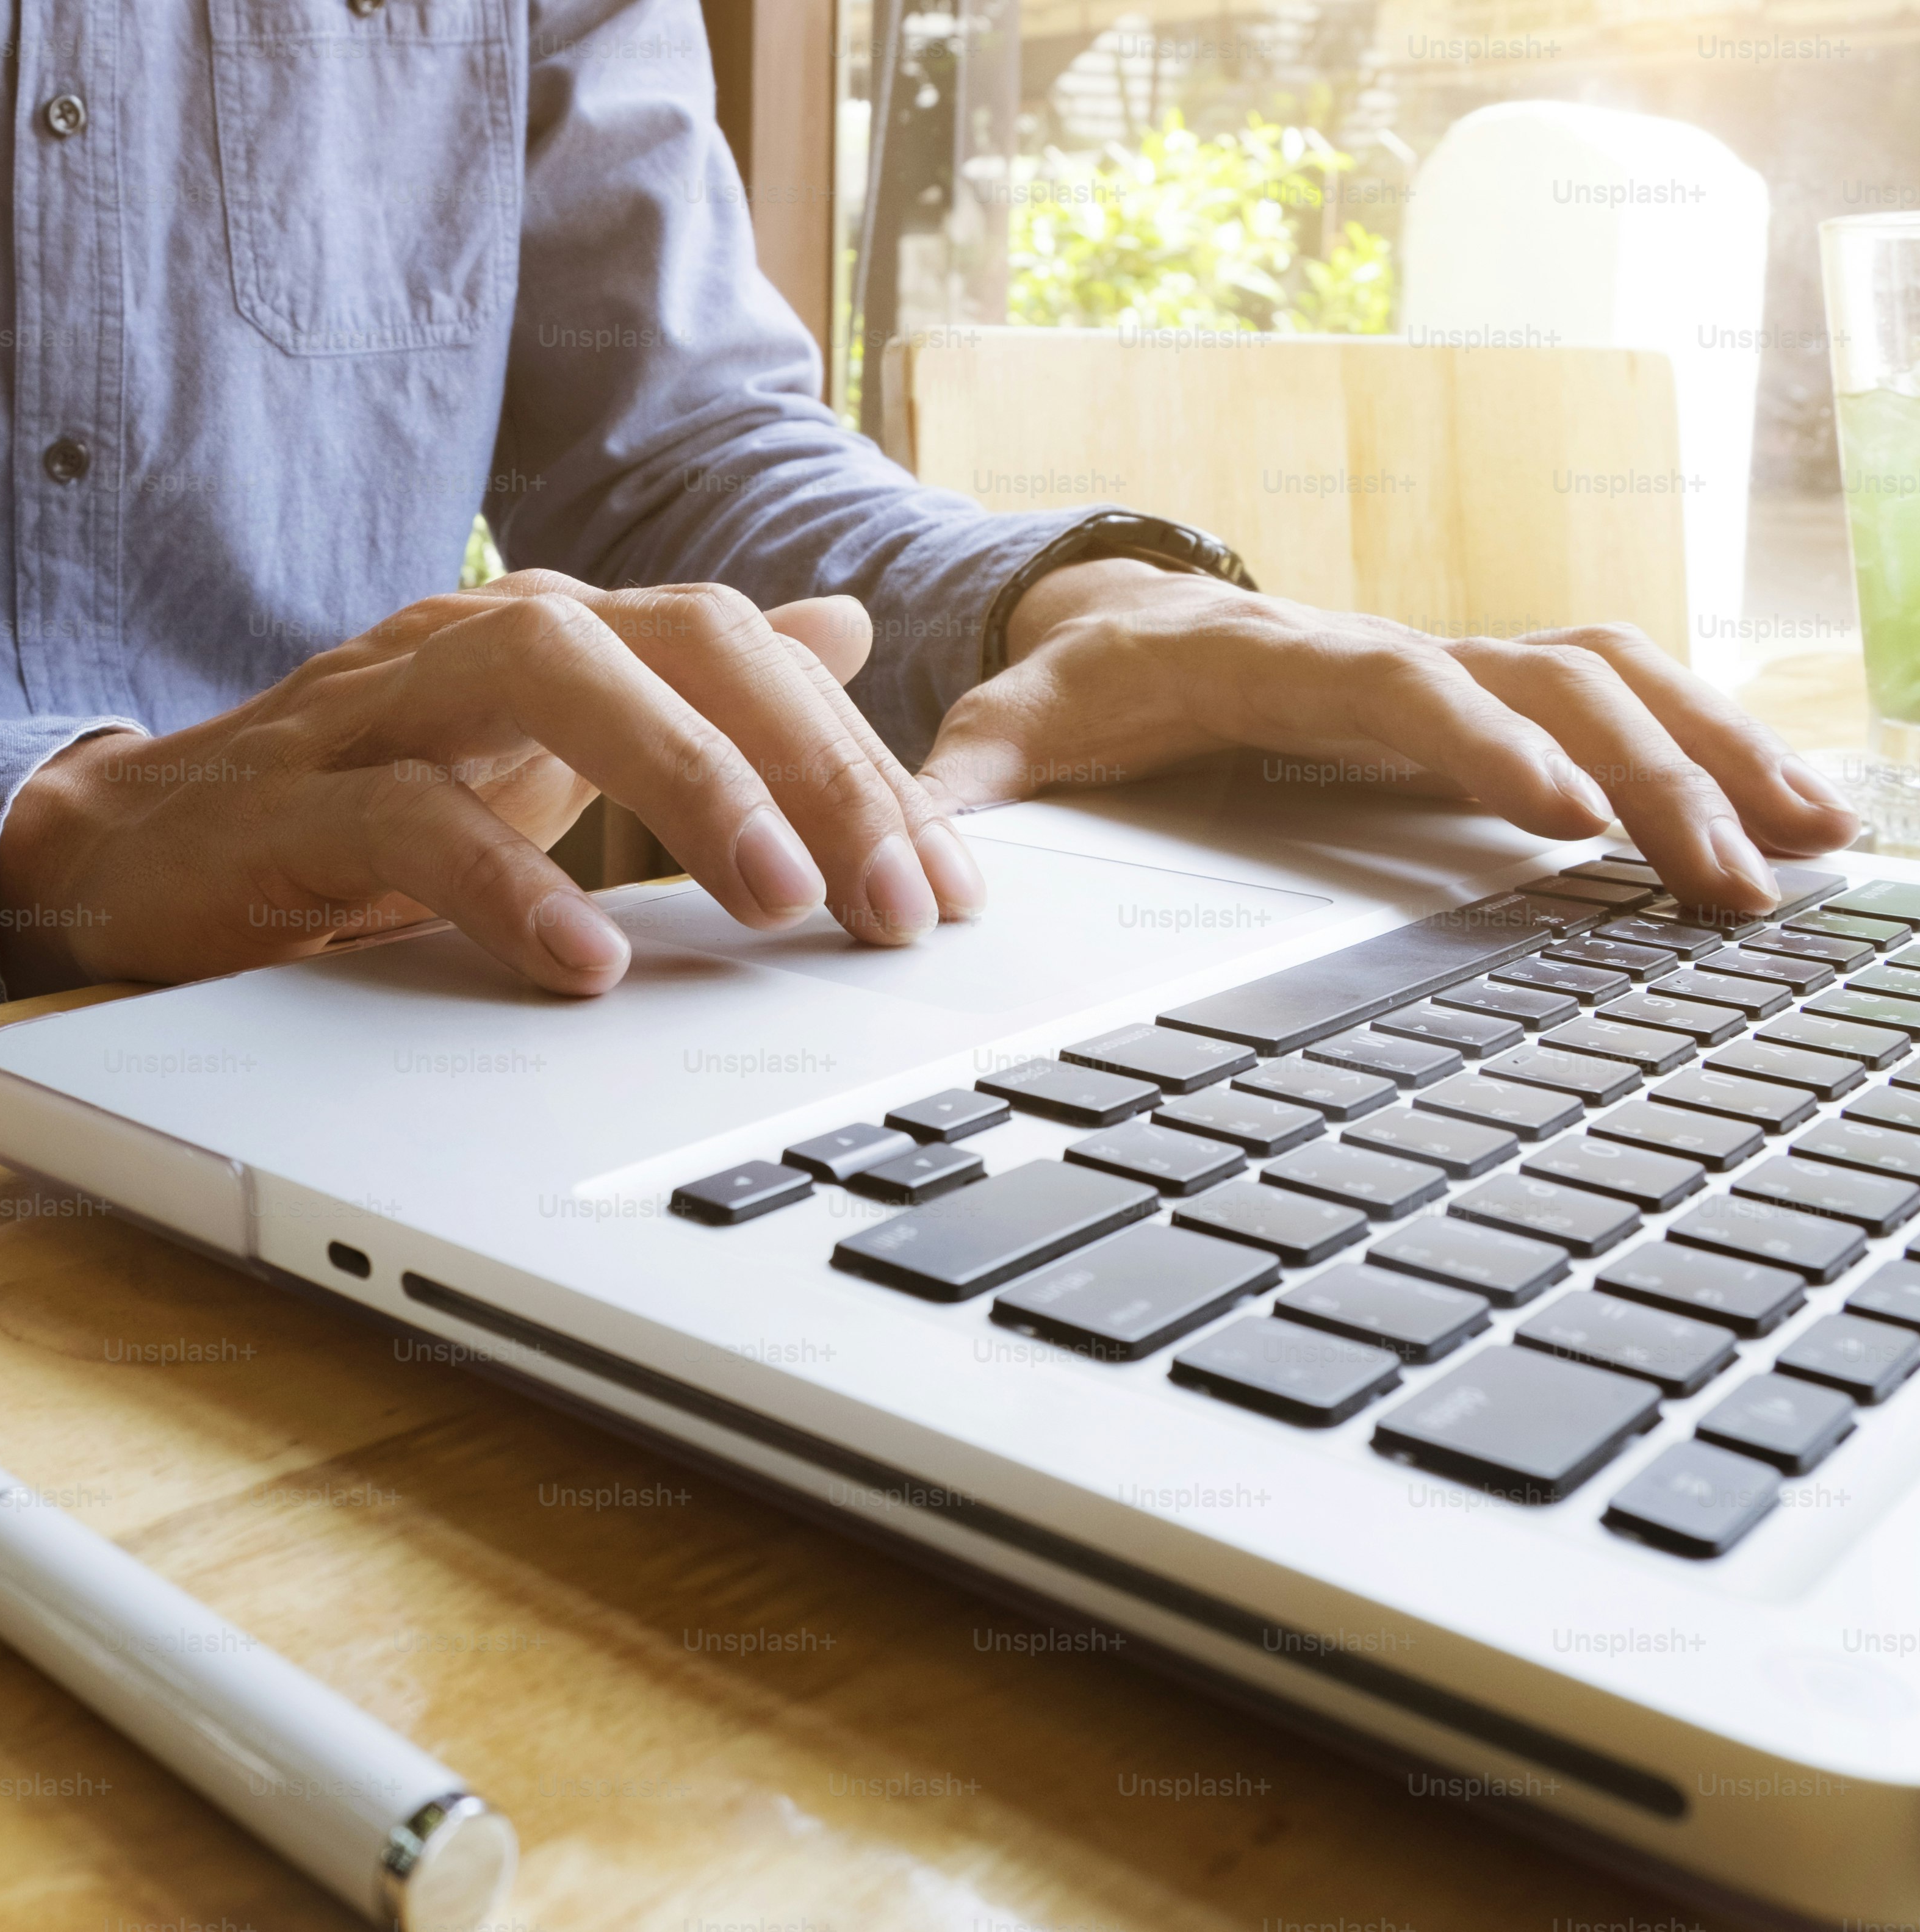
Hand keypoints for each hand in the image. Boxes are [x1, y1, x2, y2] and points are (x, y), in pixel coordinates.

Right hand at [0, 571, 982, 996]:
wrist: (139, 849)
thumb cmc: (358, 804)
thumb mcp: (551, 747)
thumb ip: (691, 689)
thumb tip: (842, 620)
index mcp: (560, 636)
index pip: (747, 654)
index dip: (862, 758)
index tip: (947, 884)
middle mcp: (482, 640)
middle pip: (679, 641)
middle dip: (811, 764)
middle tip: (895, 901)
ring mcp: (380, 710)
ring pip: (550, 683)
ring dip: (685, 782)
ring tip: (777, 899)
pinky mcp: (290, 802)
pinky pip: (405, 821)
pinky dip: (502, 885)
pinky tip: (582, 962)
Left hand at [922, 560, 1859, 912]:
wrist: (1118, 619)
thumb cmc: (1074, 682)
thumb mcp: (1003, 728)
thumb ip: (962, 784)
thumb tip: (917, 862)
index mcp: (1279, 659)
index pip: (1401, 686)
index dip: (1480, 743)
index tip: (1558, 815)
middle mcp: (1387, 648)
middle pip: (1547, 681)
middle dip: (1651, 772)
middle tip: (1733, 882)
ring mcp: (1452, 666)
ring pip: (1612, 680)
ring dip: (1716, 752)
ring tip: (1818, 843)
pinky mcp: (1487, 695)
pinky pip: (1618, 699)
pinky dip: (1705, 744)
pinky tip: (1786, 818)